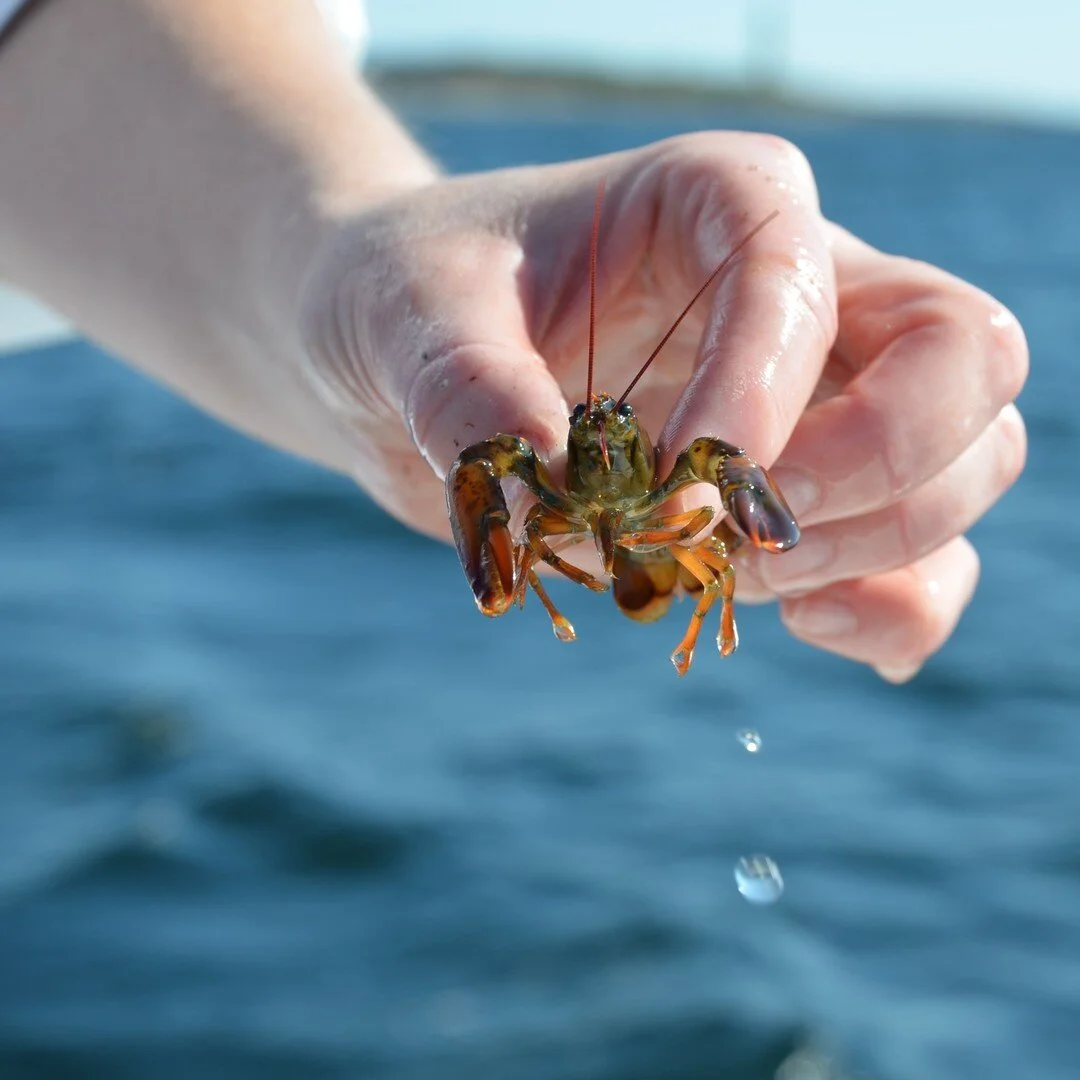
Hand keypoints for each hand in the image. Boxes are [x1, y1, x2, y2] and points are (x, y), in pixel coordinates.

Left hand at [297, 132, 1026, 680]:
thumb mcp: (409, 315)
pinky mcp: (801, 500)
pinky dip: (891, 612)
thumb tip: (557, 486)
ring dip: (870, 548)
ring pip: (967, 465)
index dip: (764, 387)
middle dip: (877, 464)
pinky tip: (800, 625)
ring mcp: (818, 400)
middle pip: (965, 360)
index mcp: (718, 202)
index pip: (803, 276)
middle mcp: (803, 291)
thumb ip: (468, 387)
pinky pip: (920, 562)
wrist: (407, 358)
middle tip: (732, 528)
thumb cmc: (414, 299)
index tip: (672, 483)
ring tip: (718, 576)